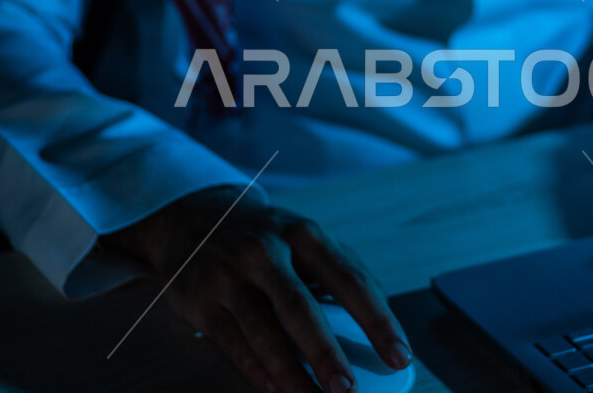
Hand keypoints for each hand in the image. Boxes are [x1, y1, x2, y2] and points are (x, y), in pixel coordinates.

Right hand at [103, 186, 411, 392]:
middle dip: (326, 353)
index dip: (378, 321)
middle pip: (300, 308)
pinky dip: (254, 369)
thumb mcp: (303, 235)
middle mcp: (265, 251)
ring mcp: (229, 275)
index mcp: (303, 235)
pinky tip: (273, 390)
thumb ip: (343, 269)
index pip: (349, 280)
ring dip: (289, 372)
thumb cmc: (266, 237)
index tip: (399, 357)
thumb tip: (382, 318)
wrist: (192, 216)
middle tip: (347, 390)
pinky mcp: (200, 300)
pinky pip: (230, 341)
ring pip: (262, 330)